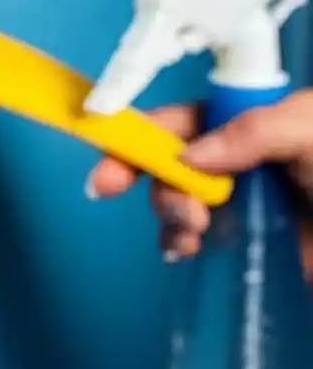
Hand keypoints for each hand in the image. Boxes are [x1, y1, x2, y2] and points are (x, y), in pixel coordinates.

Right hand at [87, 90, 312, 272]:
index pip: (185, 117)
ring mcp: (244, 198)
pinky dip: (177, 240)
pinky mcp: (248, 238)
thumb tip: (190, 154)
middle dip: (159, 184)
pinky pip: (193, 233)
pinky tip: (185, 250)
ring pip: (177, 197)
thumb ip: (254, 131)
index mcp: (257, 120)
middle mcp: (243, 156)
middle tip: (180, 216)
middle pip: (170, 160)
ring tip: (191, 238)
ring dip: (170, 216)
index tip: (112, 163)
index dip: (141, 133)